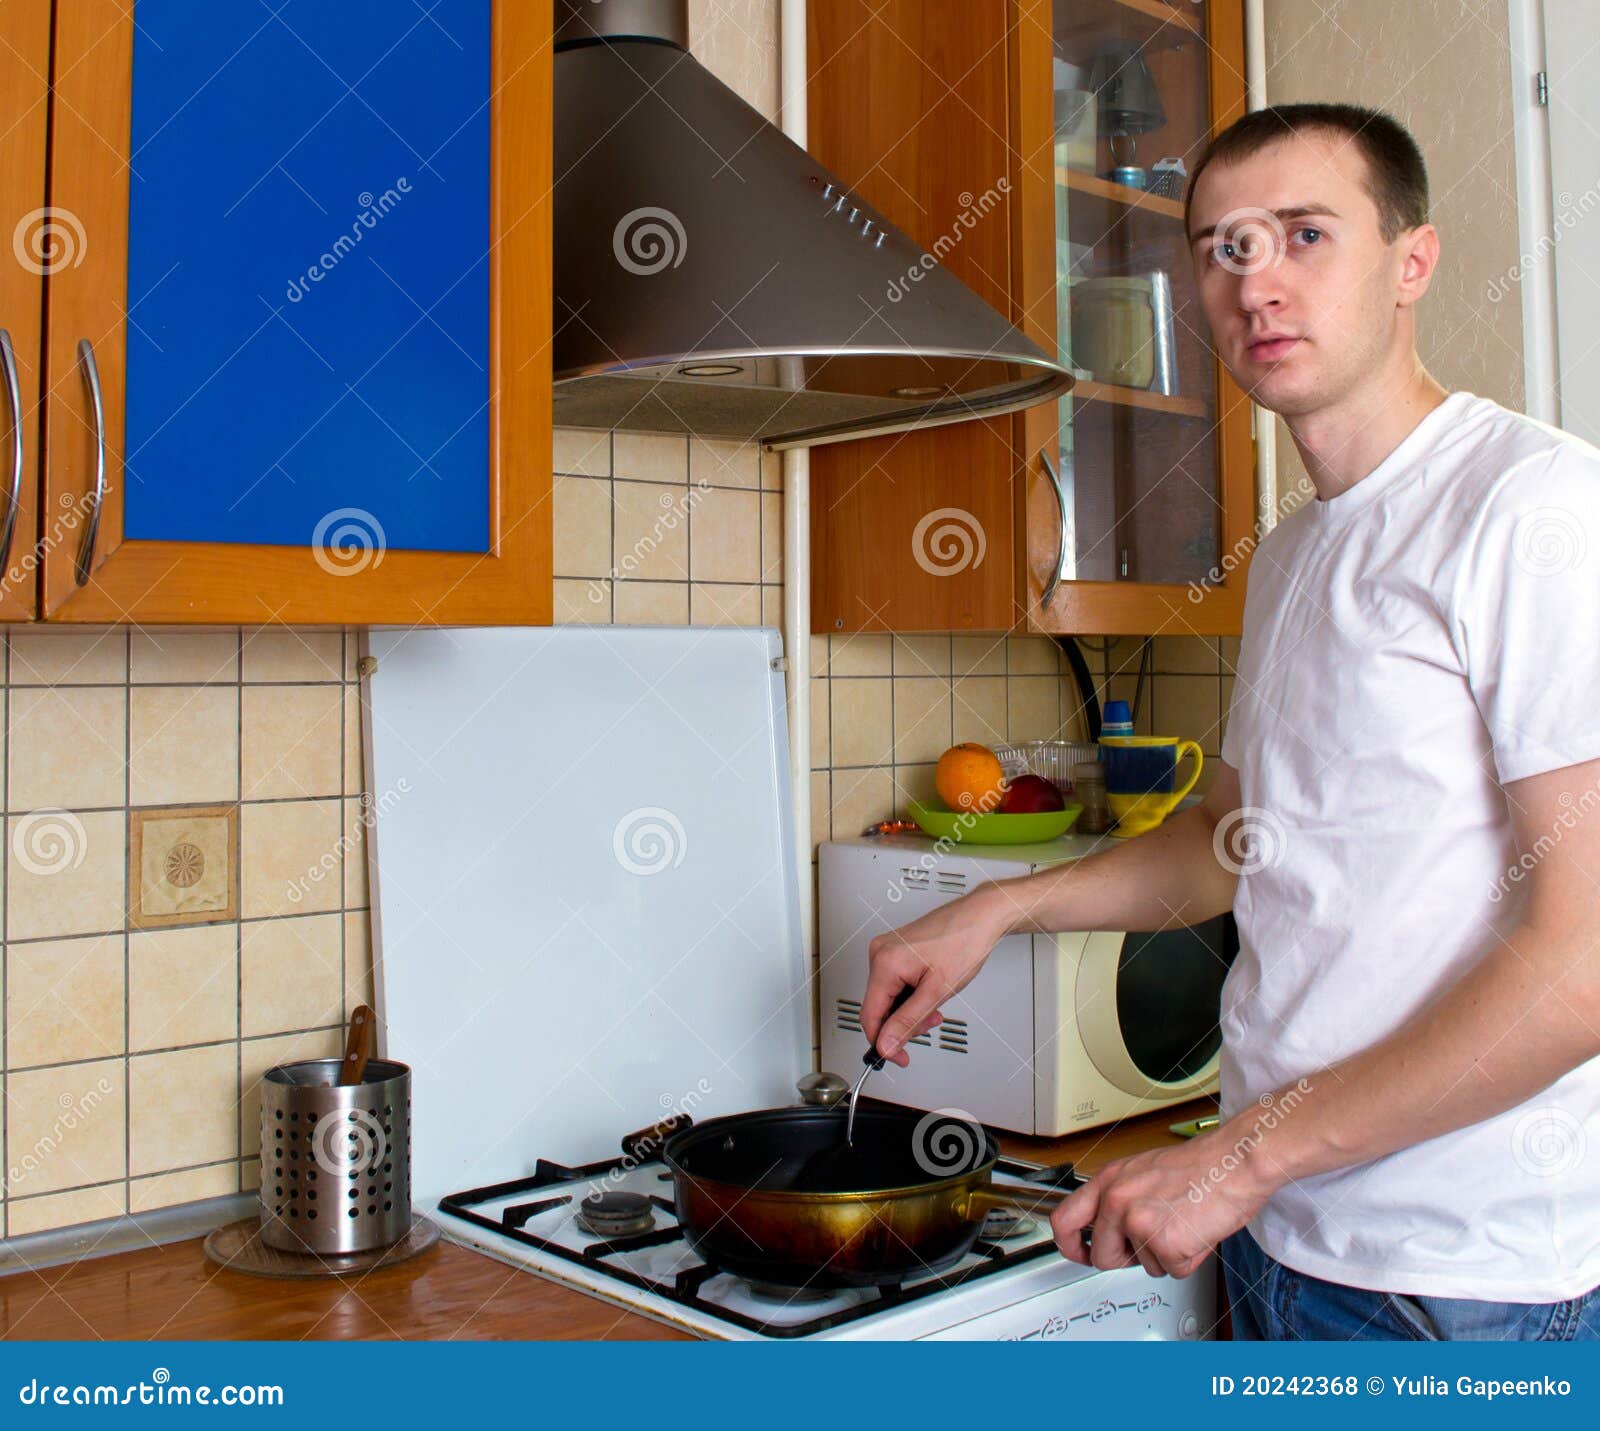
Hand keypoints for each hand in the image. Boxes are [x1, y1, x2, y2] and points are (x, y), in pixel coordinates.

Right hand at [860, 884, 1011, 1065]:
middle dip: (902, 1024)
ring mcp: (887, 949)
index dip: (883, 1042)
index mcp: (885, 962)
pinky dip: (911, 995)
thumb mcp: (937, 991)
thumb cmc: (965, 942)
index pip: (870, 1015)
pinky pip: (895, 983)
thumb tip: (885, 1044)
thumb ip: (908, 1021)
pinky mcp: (897, 950)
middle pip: (879, 1007)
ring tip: (934, 1008)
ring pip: (888, 996)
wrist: (981, 917)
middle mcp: (880, 953)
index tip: (897, 1057)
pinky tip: (928, 994)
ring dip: (909, 1010)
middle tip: (928, 1025)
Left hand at [1049, 1126, 1281, 1277]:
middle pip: (1101, 1256)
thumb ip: (1119, 1198)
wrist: (1235, 1161)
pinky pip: (1172, 1270)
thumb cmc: (1200, 1166)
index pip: (1064, 1219)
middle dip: (1126, 1259)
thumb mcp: (1142, 1172)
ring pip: (1141, 1266)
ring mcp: (1138, 1221)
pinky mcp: (1164, 1242)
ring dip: (1164, 1256)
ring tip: (1182, 1224)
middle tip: (1152, 1241)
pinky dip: (1188, 1259)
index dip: (1069, 1245)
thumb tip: (1107, 1229)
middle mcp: (1117, 1199)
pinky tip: (1196, 1232)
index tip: (1079, 1253)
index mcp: (1108, 1180)